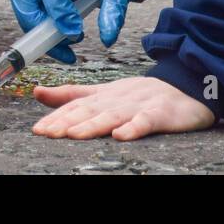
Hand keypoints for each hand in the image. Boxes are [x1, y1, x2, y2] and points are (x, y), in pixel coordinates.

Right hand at [9, 0, 138, 62]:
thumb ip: (114, 11)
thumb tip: (107, 40)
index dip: (58, 10)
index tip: (77, 32)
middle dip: (36, 24)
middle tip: (63, 40)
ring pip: (25, 10)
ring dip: (41, 36)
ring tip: (69, 50)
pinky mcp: (43, 0)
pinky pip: (34, 20)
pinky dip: (46, 38)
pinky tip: (66, 50)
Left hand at [32, 76, 214, 139]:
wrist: (186, 87)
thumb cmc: (142, 95)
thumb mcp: (104, 93)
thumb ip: (72, 94)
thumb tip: (37, 92)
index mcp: (104, 95)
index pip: (76, 104)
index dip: (56, 115)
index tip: (38, 129)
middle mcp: (118, 99)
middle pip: (89, 110)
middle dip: (66, 121)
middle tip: (46, 132)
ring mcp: (139, 105)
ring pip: (113, 116)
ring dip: (92, 124)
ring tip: (73, 134)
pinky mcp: (160, 114)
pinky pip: (146, 121)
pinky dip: (133, 128)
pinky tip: (120, 136)